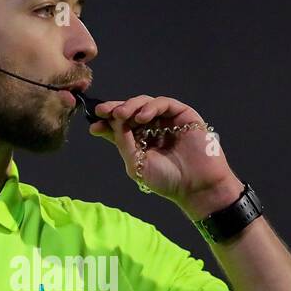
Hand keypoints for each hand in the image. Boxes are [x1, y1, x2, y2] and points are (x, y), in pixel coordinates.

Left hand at [88, 95, 242, 217]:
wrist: (196, 187)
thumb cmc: (167, 180)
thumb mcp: (136, 163)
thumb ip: (123, 143)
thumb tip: (111, 122)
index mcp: (139, 140)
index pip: (119, 126)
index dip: (106, 122)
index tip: (94, 124)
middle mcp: (152, 128)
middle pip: (130, 111)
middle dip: (115, 110)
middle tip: (103, 112)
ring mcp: (168, 120)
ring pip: (145, 104)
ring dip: (131, 106)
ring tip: (122, 114)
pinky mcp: (183, 115)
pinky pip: (165, 104)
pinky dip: (152, 107)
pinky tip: (142, 116)